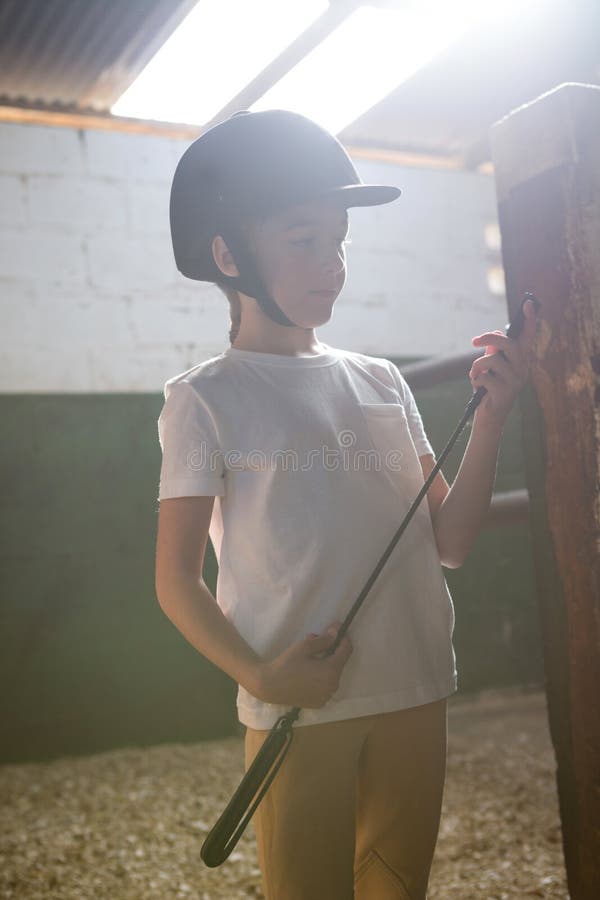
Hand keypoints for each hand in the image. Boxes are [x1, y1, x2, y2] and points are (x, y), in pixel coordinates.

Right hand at [252, 620, 352, 708]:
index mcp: (332, 672)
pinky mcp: (319, 702)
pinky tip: (308, 672)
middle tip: (316, 641)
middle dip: (331, 650)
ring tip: (310, 656)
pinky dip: (321, 677)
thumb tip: (337, 632)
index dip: (343, 638)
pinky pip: (325, 686)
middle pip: (339, 663)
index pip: (346, 651)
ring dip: (326, 663)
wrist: (269, 686)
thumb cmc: (287, 664)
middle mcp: (333, 686)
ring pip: (332, 675)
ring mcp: (326, 696)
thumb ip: (324, 640)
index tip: (337, 628)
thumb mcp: (305, 646)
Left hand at [469, 296, 538, 426]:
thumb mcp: (491, 367)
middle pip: (509, 344)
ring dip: (477, 366)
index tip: (528, 303)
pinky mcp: (506, 393)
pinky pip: (485, 377)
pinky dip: (476, 380)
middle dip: (489, 339)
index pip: (528, 337)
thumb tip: (495, 335)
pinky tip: (477, 387)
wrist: (489, 416)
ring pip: (493, 361)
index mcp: (521, 360)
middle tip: (474, 341)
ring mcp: (516, 381)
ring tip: (473, 375)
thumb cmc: (489, 388)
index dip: (530, 320)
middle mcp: (523, 369)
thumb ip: (494, 351)